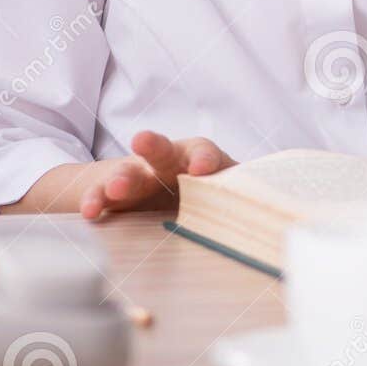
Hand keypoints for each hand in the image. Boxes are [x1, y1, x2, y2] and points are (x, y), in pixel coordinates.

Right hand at [78, 130, 233, 219]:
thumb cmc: (207, 195)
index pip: (204, 152)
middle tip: (141, 140)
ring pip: (128, 173)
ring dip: (120, 178)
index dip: (203, 159)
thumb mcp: (225, 197)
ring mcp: (139, 178)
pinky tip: (91, 212)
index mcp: (198, 160)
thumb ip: (243, 204)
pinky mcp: (115, 197)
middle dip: (153, 145)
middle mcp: (167, 163)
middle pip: (161, 151)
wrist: (163, 196)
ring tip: (115, 188)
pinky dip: (96, 202)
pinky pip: (102, 197)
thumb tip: (275, 225)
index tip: (202, 169)